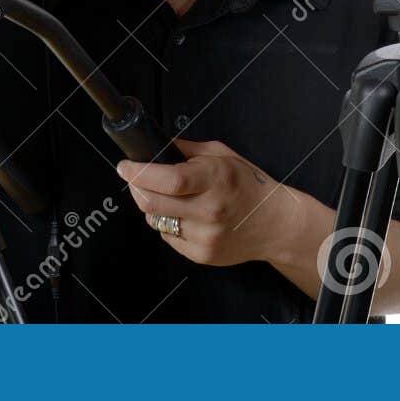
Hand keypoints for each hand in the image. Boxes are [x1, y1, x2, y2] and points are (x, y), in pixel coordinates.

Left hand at [117, 139, 307, 267]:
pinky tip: (185, 217)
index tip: (125, 167)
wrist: (274, 224)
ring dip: (152, 207)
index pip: (168, 179)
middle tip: (135, 179)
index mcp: (215, 178)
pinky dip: (168, 224)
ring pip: (156, 220)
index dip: (139, 173)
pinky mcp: (202, 255)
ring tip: (168, 198)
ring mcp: (205, 235)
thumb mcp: (223, 155)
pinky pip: (168, 237)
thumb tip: (158, 146)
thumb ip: (188, 149)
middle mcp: (209, 209)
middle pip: (152, 203)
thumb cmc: (248, 185)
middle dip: (136, 188)